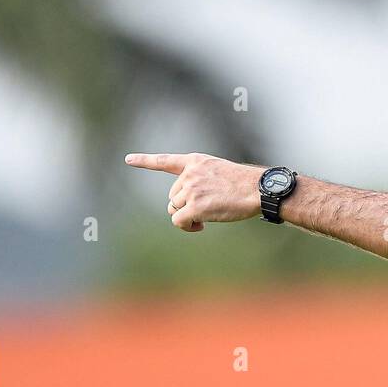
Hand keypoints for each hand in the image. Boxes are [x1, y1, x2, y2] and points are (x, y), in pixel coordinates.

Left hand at [124, 152, 263, 231]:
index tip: (128, 159)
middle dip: (184, 206)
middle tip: (205, 210)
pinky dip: (187, 227)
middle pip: (172, 197)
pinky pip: (179, 221)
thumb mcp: (220, 172)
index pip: (165, 161)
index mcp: (196, 162)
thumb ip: (200, 180)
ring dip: (188, 217)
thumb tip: (184, 205)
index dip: (145, 161)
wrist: (258, 189)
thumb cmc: (245, 184)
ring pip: (174, 210)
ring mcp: (191, 189)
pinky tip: (201, 225)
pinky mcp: (195, 206)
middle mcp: (190, 174)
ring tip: (207, 217)